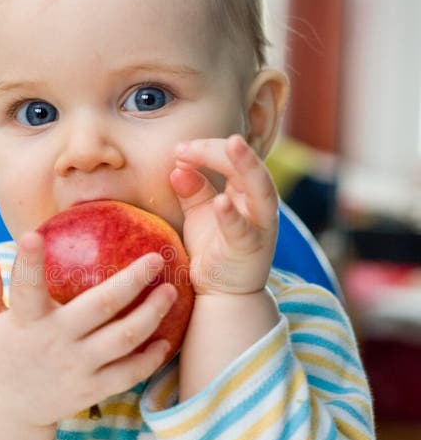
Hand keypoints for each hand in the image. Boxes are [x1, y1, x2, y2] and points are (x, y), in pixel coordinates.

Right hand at [0, 236, 176, 427]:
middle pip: (99, 307)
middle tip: (156, 258)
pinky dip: (150, 358)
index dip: (27, 263)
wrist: (9, 412)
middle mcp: (55, 343)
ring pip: (124, 338)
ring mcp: (77, 368)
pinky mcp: (93, 389)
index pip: (24, 288)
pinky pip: (129, 373)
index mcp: (24, 323)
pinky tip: (165, 339)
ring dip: (151, 314)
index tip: (32, 235)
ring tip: (171, 291)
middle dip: (131, 281)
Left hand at [170, 134, 277, 295]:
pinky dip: (232, 215)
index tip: (178, 150)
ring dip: (247, 166)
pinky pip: (243, 230)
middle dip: (226, 150)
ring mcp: (259, 227)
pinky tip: (220, 202)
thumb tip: (177, 166)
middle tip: (190, 145)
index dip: (207, 150)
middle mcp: (259, 205)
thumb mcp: (200, 214)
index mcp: (246, 192)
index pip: (232, 160)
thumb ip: (192, 189)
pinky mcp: (250, 250)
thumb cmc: (213, 249)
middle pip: (249, 168)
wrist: (222, 294)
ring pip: (261, 190)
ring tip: (233, 145)